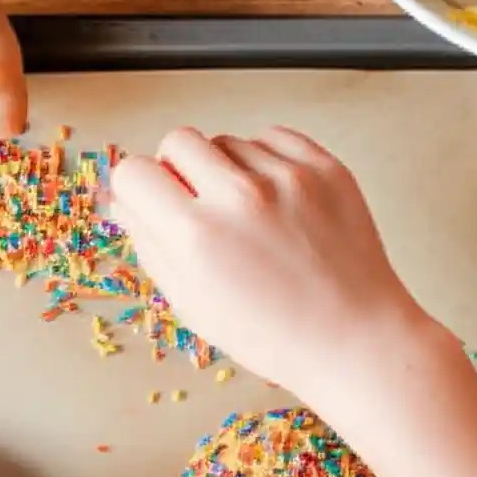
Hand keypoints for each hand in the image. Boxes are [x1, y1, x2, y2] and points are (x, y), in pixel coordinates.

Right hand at [110, 126, 437, 398]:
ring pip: (226, 140)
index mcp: (195, 236)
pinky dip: (265, 161)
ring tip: (248, 213)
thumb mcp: (190, 301)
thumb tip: (122, 199)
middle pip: (177, 140)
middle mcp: (238, 198)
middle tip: (198, 204)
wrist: (354, 338)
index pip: (134, 171)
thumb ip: (149, 242)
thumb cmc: (270, 332)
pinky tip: (275, 201)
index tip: (150, 200)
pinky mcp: (325, 168)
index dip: (137, 187)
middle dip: (177, 168)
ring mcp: (287, 178)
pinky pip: (272, 137)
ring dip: (225, 167)